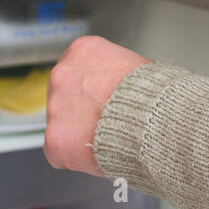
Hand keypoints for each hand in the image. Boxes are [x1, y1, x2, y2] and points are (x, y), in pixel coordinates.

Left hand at [44, 35, 151, 177]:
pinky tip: (96, 152)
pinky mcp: (54, 137)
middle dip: (78, 111)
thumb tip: (117, 84)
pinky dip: (74, 157)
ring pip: (59, 125)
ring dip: (77, 133)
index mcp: (82, 51)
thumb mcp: (136, 66)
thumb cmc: (153, 96)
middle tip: (102, 122)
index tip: (98, 100)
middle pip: (62, 96)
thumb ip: (115, 72)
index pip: (75, 70)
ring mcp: (55, 106)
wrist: (154, 121)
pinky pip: (57, 152)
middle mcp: (62, 74)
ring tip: (106, 137)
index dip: (89, 90)